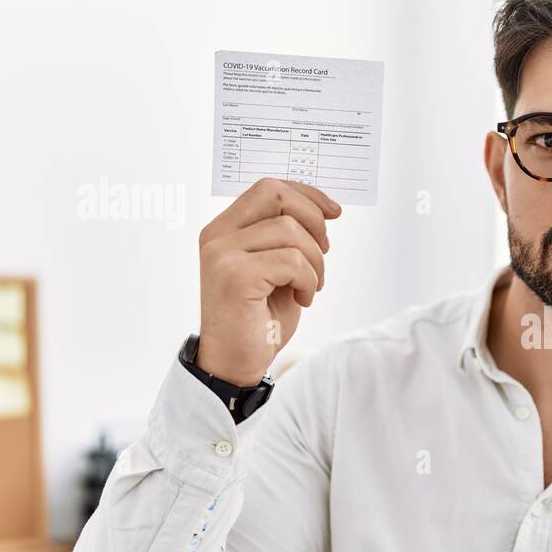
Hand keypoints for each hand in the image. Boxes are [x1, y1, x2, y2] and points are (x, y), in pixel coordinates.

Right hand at [196, 178, 340, 385]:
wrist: (236, 362)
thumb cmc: (259, 318)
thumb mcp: (277, 268)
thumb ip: (288, 237)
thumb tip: (325, 210)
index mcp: (224, 229)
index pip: (268, 188)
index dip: (307, 195)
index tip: (334, 213)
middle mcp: (217, 236)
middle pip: (276, 196)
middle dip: (313, 221)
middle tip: (324, 253)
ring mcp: (222, 254)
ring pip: (290, 231)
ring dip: (315, 262)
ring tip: (310, 287)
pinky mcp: (234, 276)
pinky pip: (292, 261)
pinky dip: (308, 281)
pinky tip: (302, 299)